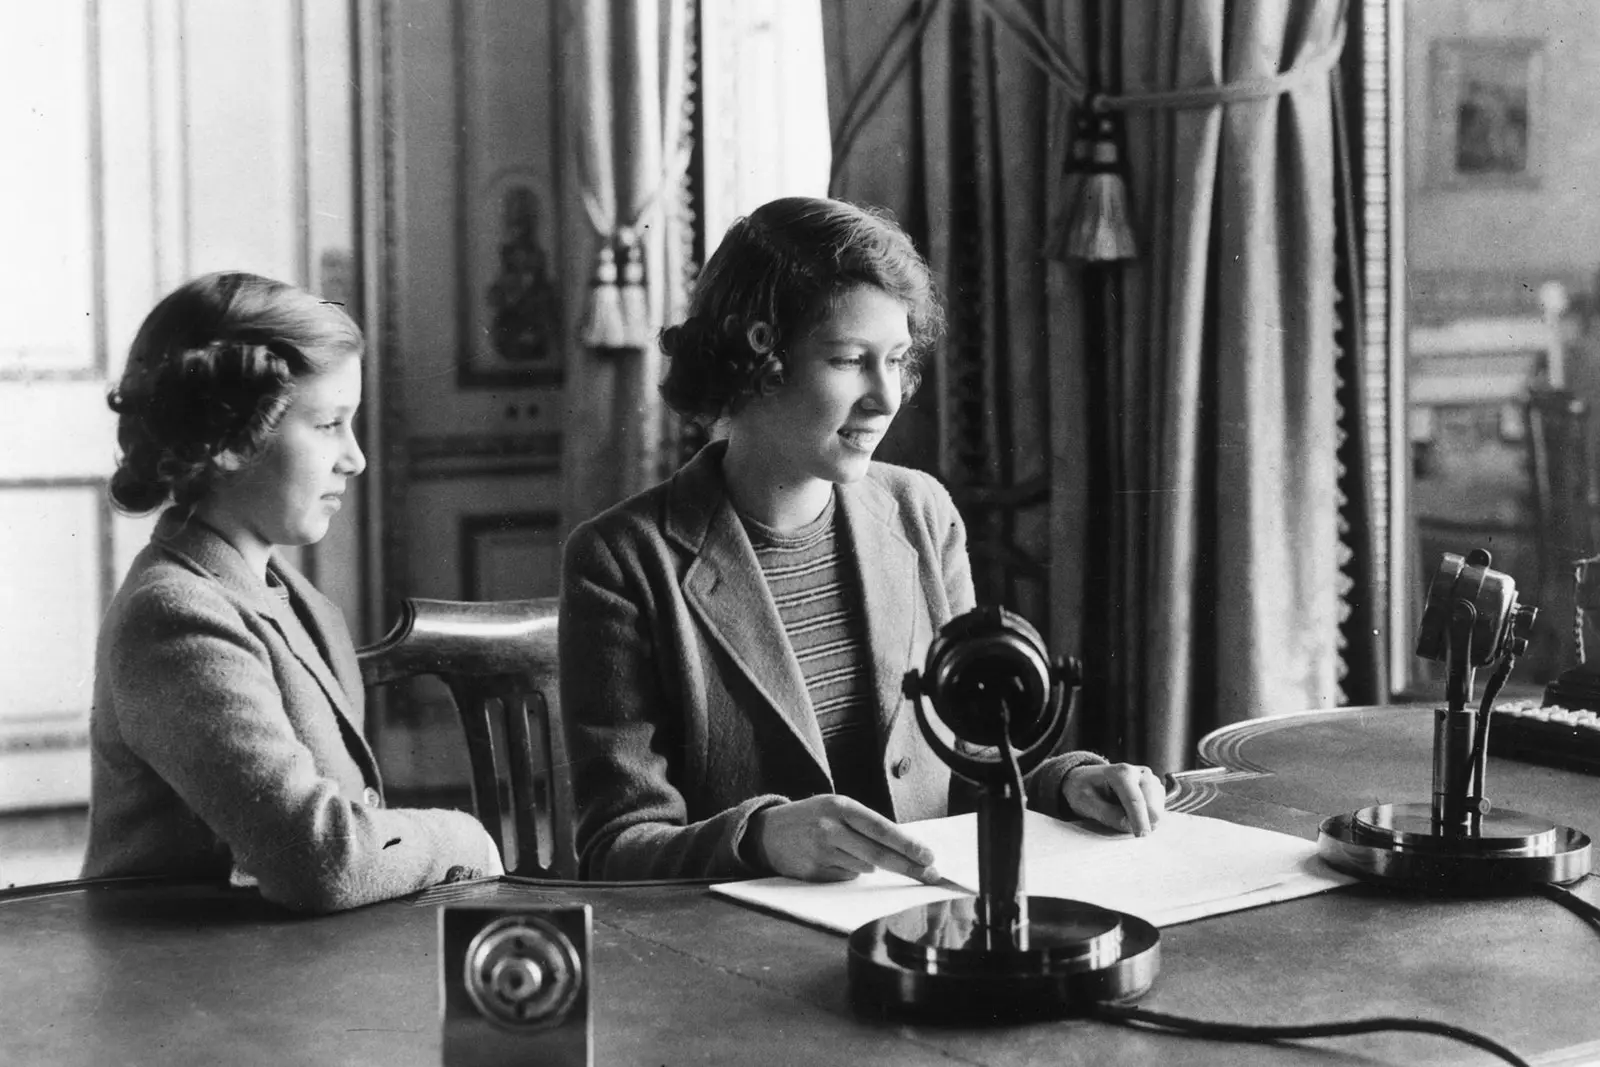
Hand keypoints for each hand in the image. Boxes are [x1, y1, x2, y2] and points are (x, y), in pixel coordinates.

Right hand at [747, 794, 937, 882]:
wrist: (767, 832)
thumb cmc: (812, 818)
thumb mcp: (836, 808)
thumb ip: (865, 825)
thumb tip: (905, 849)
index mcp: (840, 806)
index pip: (881, 828)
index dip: (907, 844)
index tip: (929, 856)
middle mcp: (830, 828)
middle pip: (878, 854)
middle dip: (908, 866)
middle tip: (930, 875)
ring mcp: (821, 852)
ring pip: (864, 867)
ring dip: (869, 864)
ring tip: (847, 850)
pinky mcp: (814, 874)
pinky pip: (846, 878)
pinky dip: (848, 872)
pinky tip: (832, 860)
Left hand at [1063, 763, 1165, 835]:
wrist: (1086, 779)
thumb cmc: (1083, 789)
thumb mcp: (1086, 802)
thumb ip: (1107, 814)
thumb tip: (1129, 825)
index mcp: (1122, 773)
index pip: (1135, 800)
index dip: (1139, 820)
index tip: (1140, 836)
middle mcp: (1141, 773)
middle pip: (1153, 807)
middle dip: (1141, 821)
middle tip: (1121, 823)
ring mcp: (1151, 780)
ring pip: (1158, 811)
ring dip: (1144, 819)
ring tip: (1122, 813)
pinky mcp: (1156, 789)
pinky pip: (1159, 811)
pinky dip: (1146, 817)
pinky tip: (1131, 812)